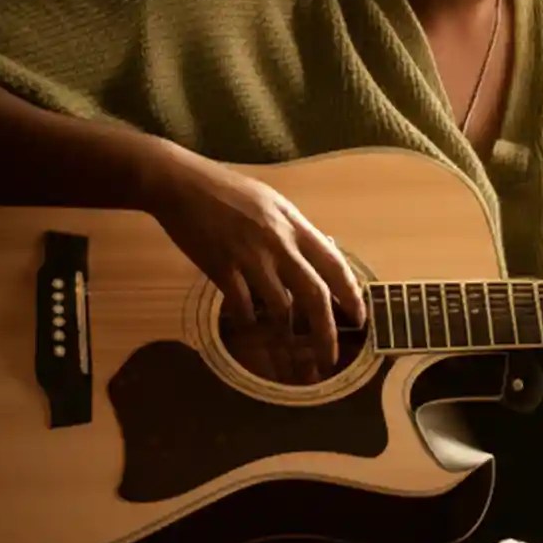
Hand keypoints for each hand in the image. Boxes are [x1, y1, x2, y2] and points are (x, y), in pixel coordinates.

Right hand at [143, 142, 365, 383]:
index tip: (360, 316)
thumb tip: (318, 254)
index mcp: (295, 225)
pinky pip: (243, 307)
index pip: (334, 264)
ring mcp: (250, 257)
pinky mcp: (222, 269)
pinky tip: (250, 327)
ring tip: (287, 352)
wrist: (183, 184)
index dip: (351, 294)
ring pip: (281, 308)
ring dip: (287, 335)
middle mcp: (279, 243)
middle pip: (314, 295)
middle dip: (326, 332)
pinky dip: (249, 322)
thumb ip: (295, 231)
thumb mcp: (273, 203)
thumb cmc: (229, 191)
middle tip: (330, 357)